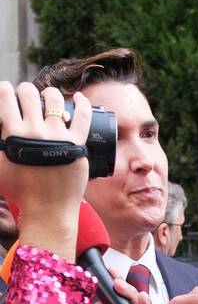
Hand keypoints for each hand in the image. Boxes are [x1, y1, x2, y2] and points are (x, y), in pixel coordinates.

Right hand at [0, 83, 90, 257]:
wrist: (48, 212)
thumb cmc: (20, 193)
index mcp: (13, 133)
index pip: (6, 95)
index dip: (5, 90)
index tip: (8, 95)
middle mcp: (35, 131)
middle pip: (29, 92)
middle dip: (26, 91)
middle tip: (28, 100)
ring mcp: (58, 136)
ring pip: (54, 99)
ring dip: (50, 95)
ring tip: (49, 100)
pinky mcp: (77, 144)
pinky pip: (83, 116)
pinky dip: (82, 103)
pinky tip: (78, 98)